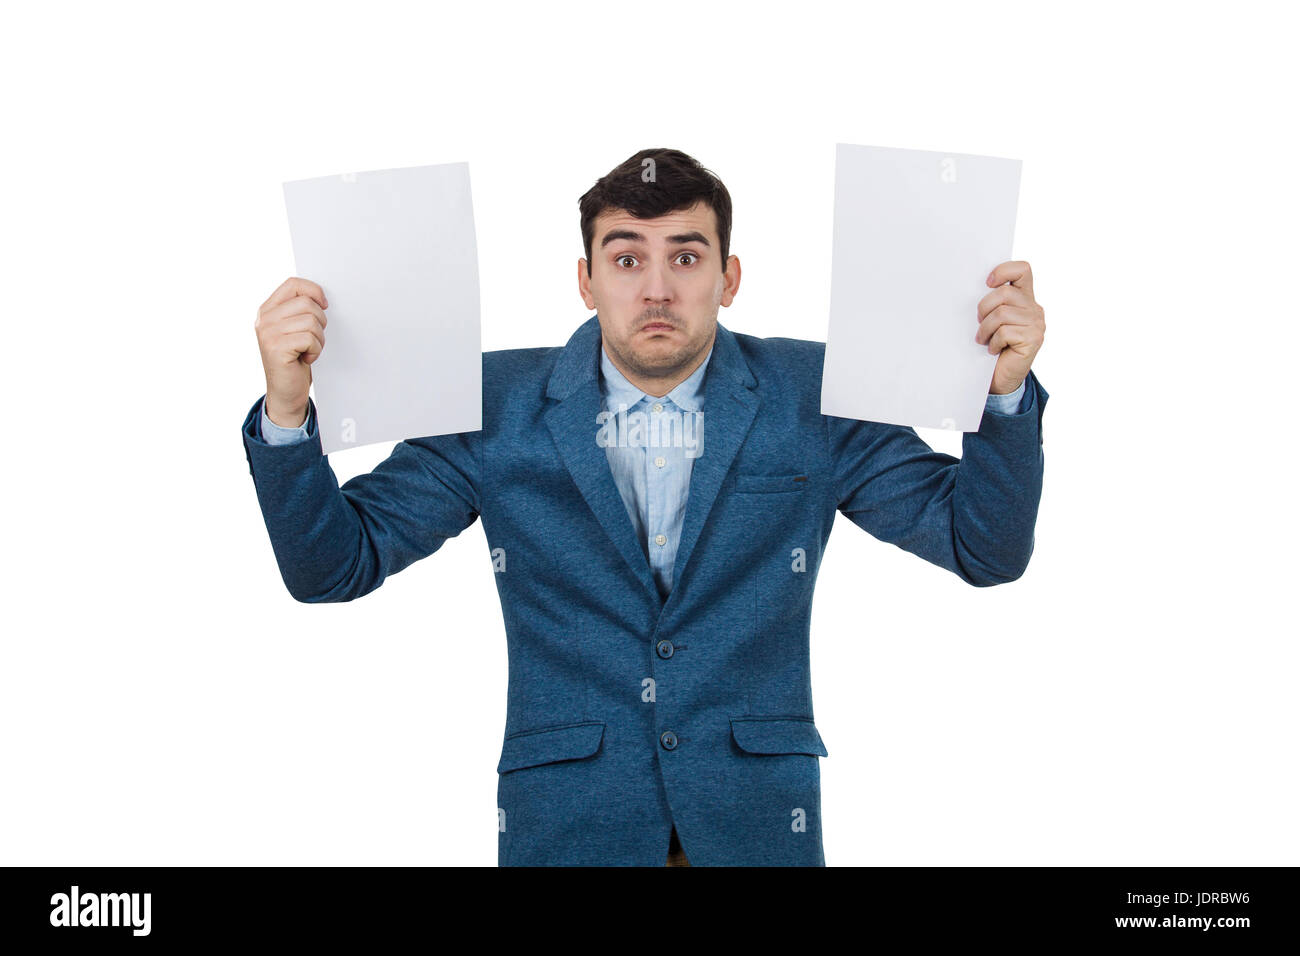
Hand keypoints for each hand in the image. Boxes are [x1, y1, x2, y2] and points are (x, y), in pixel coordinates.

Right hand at [255, 277, 328, 426]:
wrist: (286, 392)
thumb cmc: (295, 359)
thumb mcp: (294, 330)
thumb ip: (299, 311)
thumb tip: (321, 296)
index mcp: (268, 310)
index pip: (293, 284)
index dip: (314, 291)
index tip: (324, 305)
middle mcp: (264, 319)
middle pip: (306, 303)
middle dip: (320, 321)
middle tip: (315, 338)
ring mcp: (268, 334)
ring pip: (311, 321)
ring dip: (318, 339)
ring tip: (309, 350)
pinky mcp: (277, 348)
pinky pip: (310, 339)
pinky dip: (316, 350)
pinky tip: (306, 358)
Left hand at [976, 260, 1044, 394]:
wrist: (1001, 378)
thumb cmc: (993, 346)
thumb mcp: (992, 320)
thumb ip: (992, 303)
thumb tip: (971, 287)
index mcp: (1025, 298)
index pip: (1023, 270)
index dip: (1004, 270)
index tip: (987, 282)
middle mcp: (1035, 308)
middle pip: (1005, 293)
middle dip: (984, 308)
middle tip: (979, 323)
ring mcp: (1037, 324)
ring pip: (1002, 314)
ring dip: (986, 328)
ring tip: (984, 339)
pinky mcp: (1034, 339)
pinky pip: (1005, 332)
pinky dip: (993, 342)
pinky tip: (993, 349)